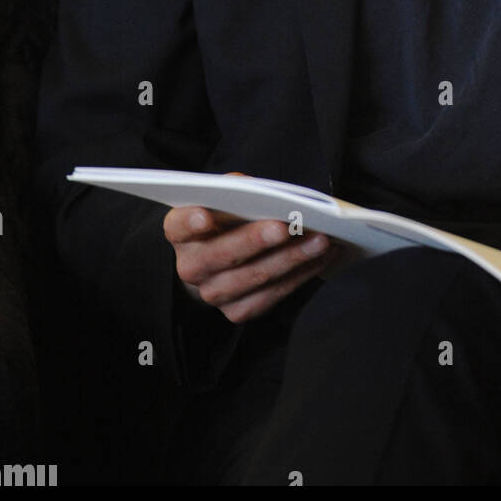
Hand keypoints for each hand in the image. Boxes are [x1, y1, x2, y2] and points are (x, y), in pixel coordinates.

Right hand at [163, 172, 340, 322]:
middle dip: (258, 240)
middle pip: (223, 255)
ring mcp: (213, 293)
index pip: (179, 226)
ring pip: (254, 277)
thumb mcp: (226, 196)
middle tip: (288, 225)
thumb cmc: (228, 218)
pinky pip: (272, 295)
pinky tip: (321, 258)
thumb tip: (262, 191)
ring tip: (321, 240)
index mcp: (181, 231)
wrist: (222, 260)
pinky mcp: (237, 311)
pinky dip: (301, 275)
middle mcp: (191, 266)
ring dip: (292, 258)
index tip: (204, 216)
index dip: (190, 222)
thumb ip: (237, 189)